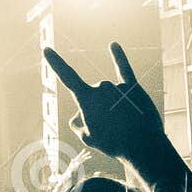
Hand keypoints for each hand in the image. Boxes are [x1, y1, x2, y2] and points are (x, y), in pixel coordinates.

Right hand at [43, 42, 164, 161]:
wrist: (144, 146)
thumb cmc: (113, 143)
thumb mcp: (87, 137)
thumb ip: (78, 121)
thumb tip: (83, 110)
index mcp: (86, 98)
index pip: (66, 76)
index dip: (55, 62)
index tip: (47, 49)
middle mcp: (101, 87)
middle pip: (91, 96)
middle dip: (96, 112)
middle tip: (109, 130)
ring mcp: (118, 86)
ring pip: (107, 96)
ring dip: (111, 108)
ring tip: (122, 126)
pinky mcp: (133, 88)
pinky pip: (124, 70)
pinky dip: (118, 57)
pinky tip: (113, 45)